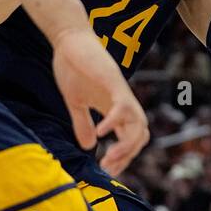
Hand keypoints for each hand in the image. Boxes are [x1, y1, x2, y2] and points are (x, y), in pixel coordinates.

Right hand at [50, 27, 148, 173]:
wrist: (68, 40)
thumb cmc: (73, 67)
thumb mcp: (76, 102)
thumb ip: (83, 124)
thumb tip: (89, 146)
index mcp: (115, 108)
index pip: (131, 137)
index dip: (124, 156)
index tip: (107, 170)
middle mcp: (123, 102)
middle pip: (141, 134)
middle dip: (127, 156)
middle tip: (108, 168)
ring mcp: (120, 92)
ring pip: (139, 124)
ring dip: (126, 145)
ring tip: (107, 158)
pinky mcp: (113, 81)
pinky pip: (122, 107)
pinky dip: (114, 123)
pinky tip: (101, 134)